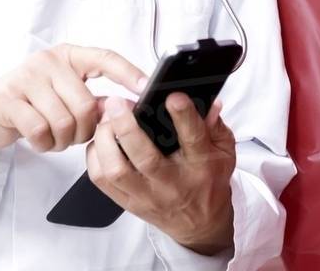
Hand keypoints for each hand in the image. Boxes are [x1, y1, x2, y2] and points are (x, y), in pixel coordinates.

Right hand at [0, 44, 145, 152]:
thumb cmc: (33, 102)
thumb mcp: (64, 94)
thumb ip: (93, 99)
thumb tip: (124, 109)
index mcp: (68, 56)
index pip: (105, 58)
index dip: (128, 73)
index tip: (146, 88)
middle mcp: (48, 62)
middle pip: (86, 104)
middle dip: (85, 130)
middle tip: (75, 136)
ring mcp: (27, 79)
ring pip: (64, 121)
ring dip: (64, 140)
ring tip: (55, 137)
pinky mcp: (9, 100)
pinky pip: (40, 131)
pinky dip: (44, 143)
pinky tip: (40, 140)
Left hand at [86, 93, 236, 255]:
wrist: (200, 224)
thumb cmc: (209, 182)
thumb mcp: (224, 152)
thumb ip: (215, 126)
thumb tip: (209, 103)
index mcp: (200, 166)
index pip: (193, 138)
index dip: (183, 116)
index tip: (172, 96)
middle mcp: (171, 182)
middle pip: (145, 157)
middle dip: (127, 127)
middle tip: (118, 103)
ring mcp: (146, 195)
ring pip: (117, 170)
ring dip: (105, 141)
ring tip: (106, 119)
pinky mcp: (128, 202)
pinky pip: (102, 180)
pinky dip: (95, 156)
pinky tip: (101, 141)